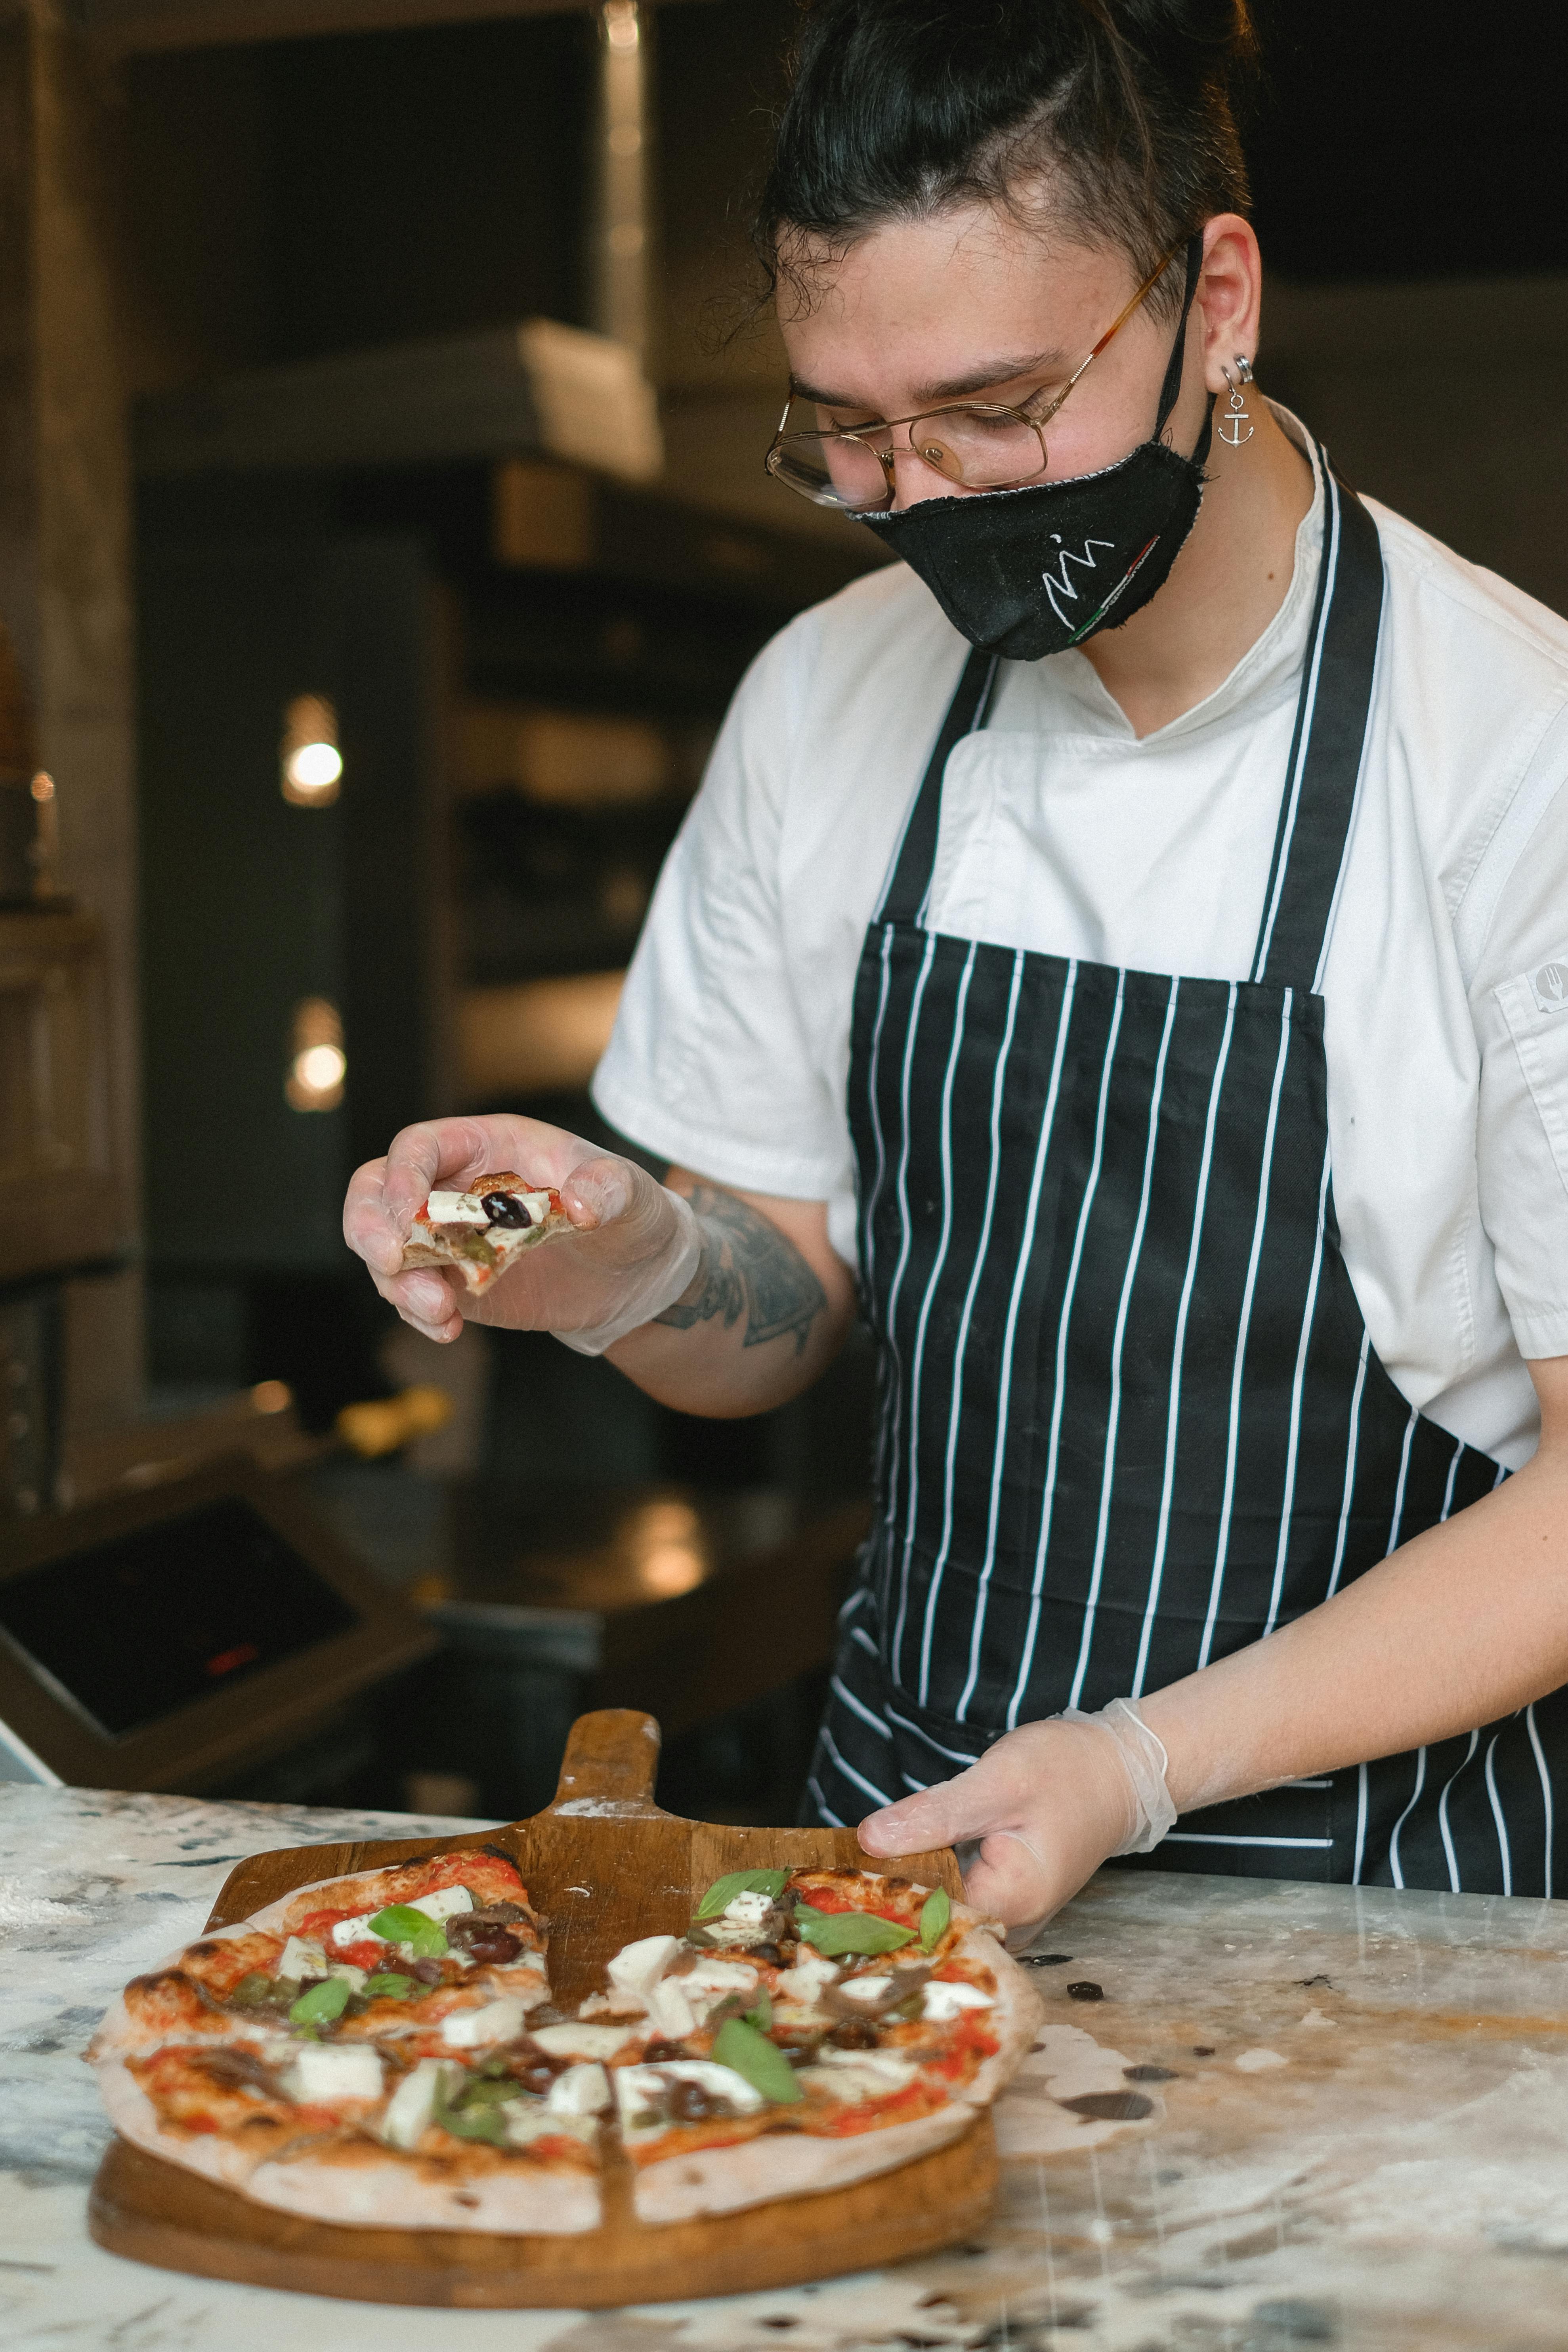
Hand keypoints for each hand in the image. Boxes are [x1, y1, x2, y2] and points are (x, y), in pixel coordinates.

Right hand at [343, 1113, 689, 1345]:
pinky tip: (449, 1330)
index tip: (410, 1212)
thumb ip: (611, 1188)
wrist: (633, 1275)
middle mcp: (453, 1187)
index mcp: (486, 1146)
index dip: (404, 1174)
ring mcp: (446, 1237)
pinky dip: (419, 1315)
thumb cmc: (627, 1214)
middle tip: (390, 1261)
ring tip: (440, 1312)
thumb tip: (583, 1202)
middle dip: (369, 1224)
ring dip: (398, 1283)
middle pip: (375, 1191)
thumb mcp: (632, 1194)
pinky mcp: (451, 1282)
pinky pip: (412, 1295)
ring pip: (386, 1249)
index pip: (420, 1146)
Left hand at [856, 1717, 1135, 1945]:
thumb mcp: (997, 1782)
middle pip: (931, 1923)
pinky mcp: (1006, 1902)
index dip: (877, 1894)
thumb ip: (934, 1814)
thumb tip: (869, 1838)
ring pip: (940, 1914)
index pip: (926, 1915)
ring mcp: (1011, 1918)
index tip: (832, 1875)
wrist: (1119, 1771)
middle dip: (884, 1895)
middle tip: (831, 1872)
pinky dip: (926, 1883)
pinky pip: (955, 1902)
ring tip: (851, 1870)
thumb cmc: (1067, 1771)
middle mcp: (1012, 1924)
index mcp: (1011, 1901)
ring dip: (903, 1889)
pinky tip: (895, 1865)